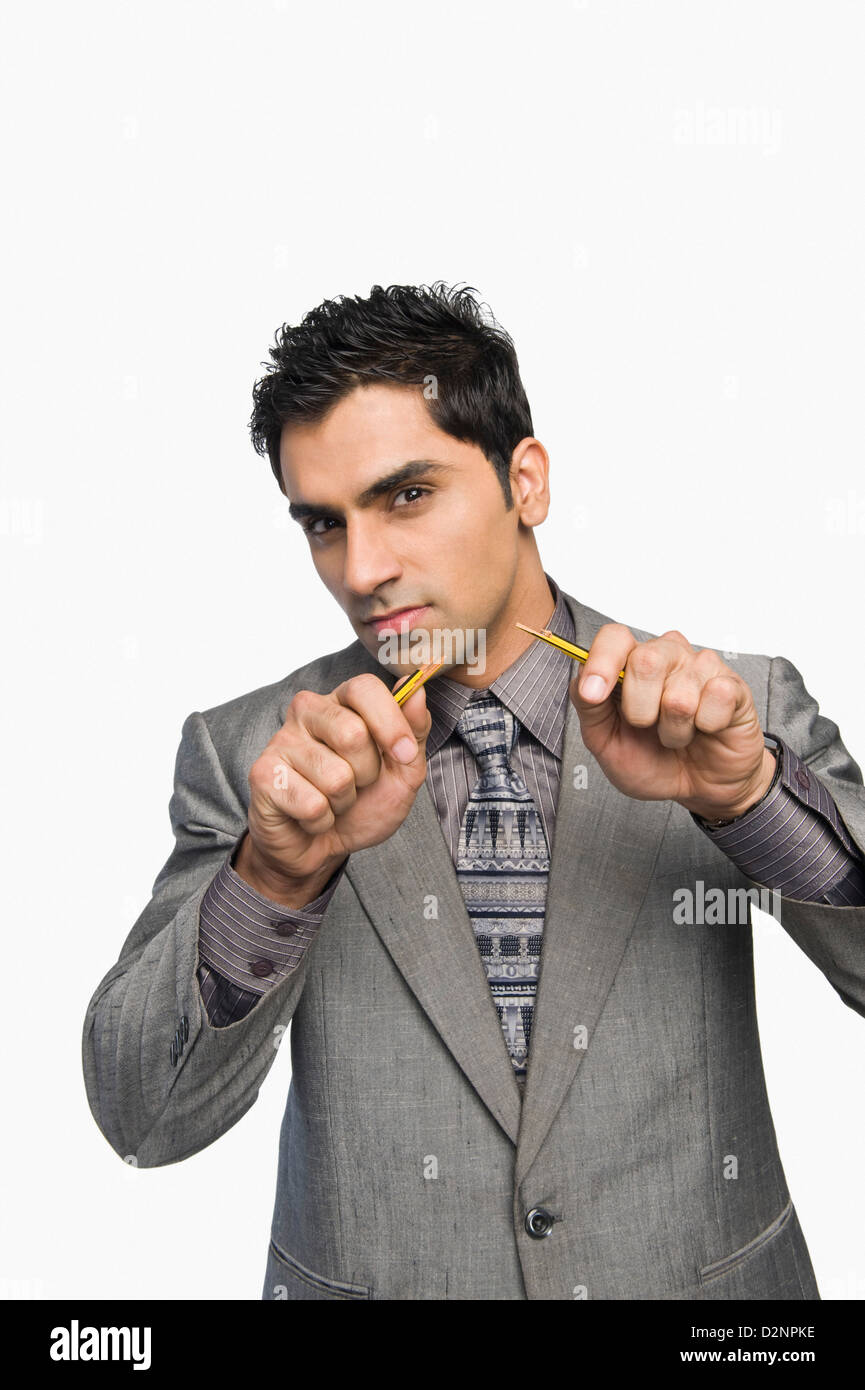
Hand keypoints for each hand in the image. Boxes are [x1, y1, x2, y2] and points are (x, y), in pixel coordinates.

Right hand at [243, 673, 431, 888]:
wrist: (322, 846)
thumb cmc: (363, 803)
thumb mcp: (403, 771)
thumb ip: (414, 731)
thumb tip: (417, 690)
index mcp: (343, 702)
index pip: (364, 688)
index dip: (390, 723)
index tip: (404, 755)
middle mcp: (307, 712)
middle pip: (353, 734)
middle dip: (368, 774)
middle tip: (357, 784)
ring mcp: (281, 741)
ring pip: (335, 776)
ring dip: (344, 801)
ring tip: (333, 800)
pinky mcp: (263, 775)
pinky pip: (312, 804)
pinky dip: (322, 820)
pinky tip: (311, 814)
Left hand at [568, 624, 776, 819]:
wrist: (699, 787)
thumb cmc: (652, 760)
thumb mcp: (606, 741)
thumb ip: (589, 707)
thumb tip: (584, 680)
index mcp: (630, 662)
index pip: (615, 637)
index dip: (601, 662)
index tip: (594, 694)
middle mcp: (666, 655)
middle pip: (645, 660)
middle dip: (640, 711)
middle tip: (648, 728)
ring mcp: (701, 666)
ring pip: (679, 694)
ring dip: (674, 731)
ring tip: (678, 735)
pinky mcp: (732, 685)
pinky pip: (716, 699)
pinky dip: (706, 727)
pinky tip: (707, 729)